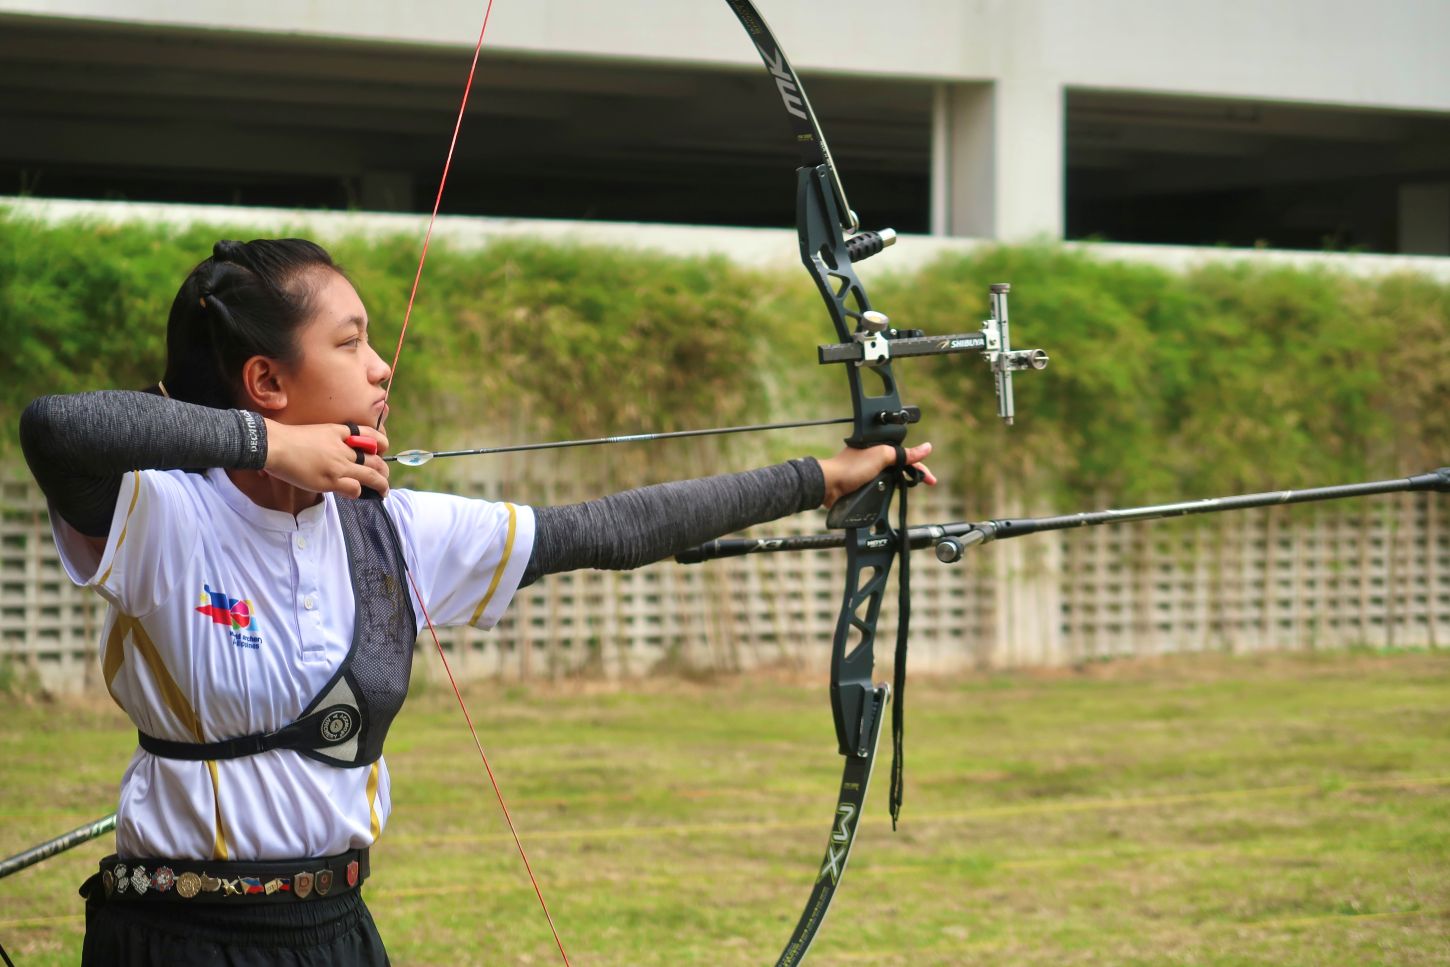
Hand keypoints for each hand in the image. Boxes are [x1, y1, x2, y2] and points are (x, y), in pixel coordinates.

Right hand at [263, 421, 390, 497]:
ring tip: (383, 491)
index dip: (381, 442)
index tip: (383, 449)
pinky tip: (356, 494)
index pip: (369, 434)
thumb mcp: (315, 431)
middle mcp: (343, 448)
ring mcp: (339, 465)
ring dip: (381, 484)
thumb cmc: (288, 439)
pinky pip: (354, 488)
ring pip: (371, 475)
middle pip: (375, 459)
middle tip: (385, 475)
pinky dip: (358, 492)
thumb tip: (336, 451)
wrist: (274, 445)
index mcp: (339, 432)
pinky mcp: (330, 480)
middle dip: (384, 469)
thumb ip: (329, 440)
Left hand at [818, 441, 935, 507]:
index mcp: (880, 447)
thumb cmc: (851, 468)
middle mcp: (875, 458)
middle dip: (914, 474)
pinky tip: (894, 495)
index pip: (906, 456)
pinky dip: (890, 491)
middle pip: (901, 466)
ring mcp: (870, 471)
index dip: (920, 466)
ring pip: (892, 477)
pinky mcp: (864, 484)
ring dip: (901, 483)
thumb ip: (904, 454)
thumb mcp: (882, 456)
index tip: (931, 479)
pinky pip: (882, 487)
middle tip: (927, 483)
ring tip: (912, 488)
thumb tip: (926, 448)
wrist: (830, 485)